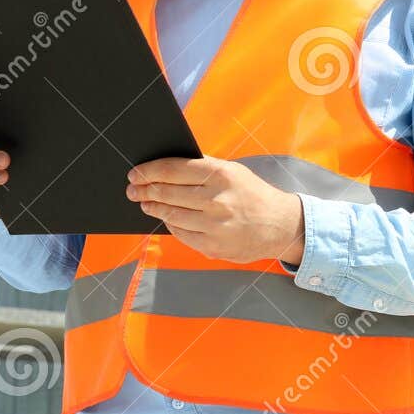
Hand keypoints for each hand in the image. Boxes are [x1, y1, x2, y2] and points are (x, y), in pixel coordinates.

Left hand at [127, 157, 304, 265]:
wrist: (280, 226)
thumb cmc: (253, 195)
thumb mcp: (234, 172)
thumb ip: (204, 169)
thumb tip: (168, 167)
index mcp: (221, 175)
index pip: (174, 170)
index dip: (150, 171)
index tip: (136, 173)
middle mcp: (216, 199)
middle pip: (167, 193)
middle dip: (145, 190)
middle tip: (133, 189)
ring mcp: (214, 225)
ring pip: (171, 215)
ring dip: (153, 208)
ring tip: (145, 203)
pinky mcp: (213, 246)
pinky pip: (181, 233)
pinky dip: (171, 224)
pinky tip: (167, 218)